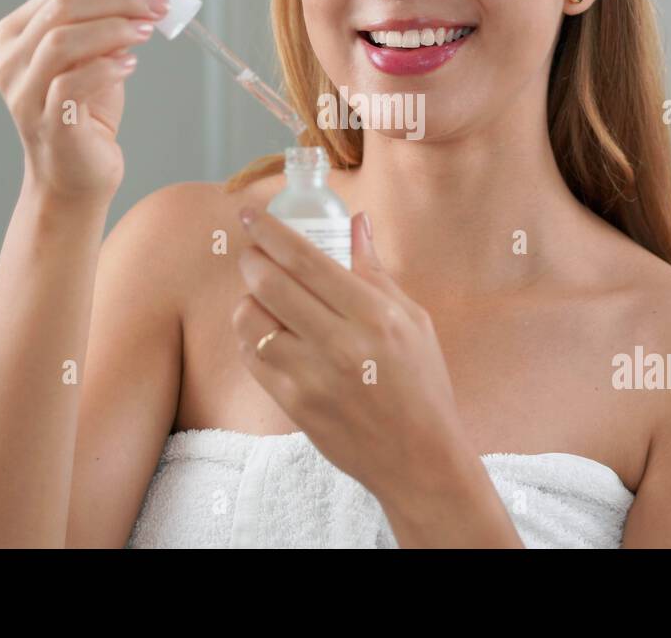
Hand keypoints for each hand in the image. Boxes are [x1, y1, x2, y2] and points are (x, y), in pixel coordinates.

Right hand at [0, 0, 181, 203]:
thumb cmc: (89, 111)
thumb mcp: (111, 52)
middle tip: (162, 5)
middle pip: (63, 5)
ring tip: (149, 32)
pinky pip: (70, 84)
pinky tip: (131, 66)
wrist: (77, 176)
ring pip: (61, 40)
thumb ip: (131, 9)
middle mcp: (11, 59)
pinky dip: (106, 68)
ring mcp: (23, 92)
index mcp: (18, 32)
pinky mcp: (46, 122)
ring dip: (114, 28)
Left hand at [232, 206, 474, 504]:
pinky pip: (250, 357)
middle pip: (268, 284)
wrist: (418, 459)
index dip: (270, 231)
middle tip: (253, 252)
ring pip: (250, 321)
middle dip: (251, 258)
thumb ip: (375, 270)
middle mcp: (340, 344)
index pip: (306, 259)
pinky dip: (249, 335)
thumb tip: (357, 222)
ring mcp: (311, 378)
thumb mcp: (413, 320)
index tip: (251, 212)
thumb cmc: (422, 384)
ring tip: (263, 297)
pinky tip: (265, 330)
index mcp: (374, 316)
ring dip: (248, 299)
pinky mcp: (292, 404)